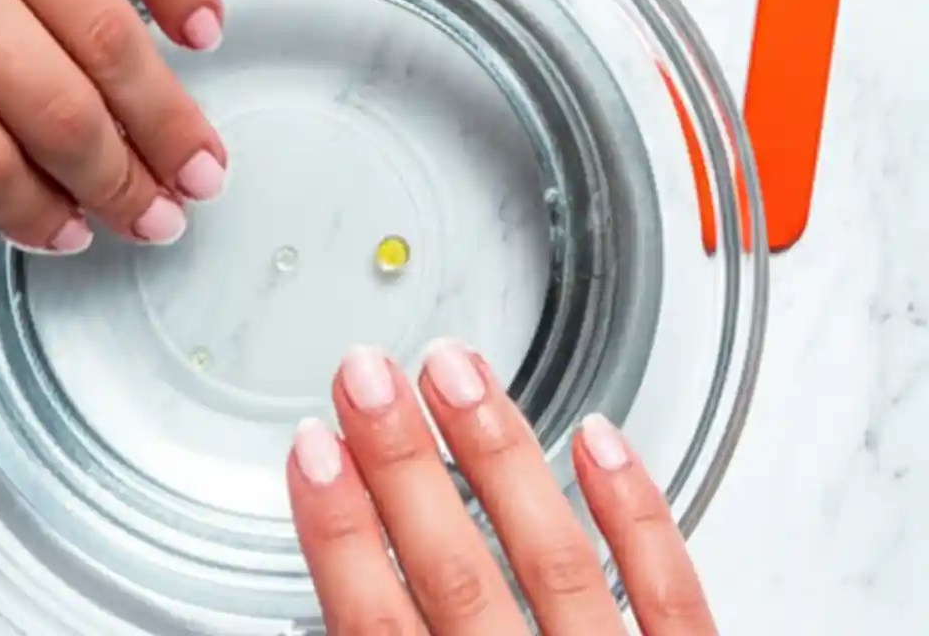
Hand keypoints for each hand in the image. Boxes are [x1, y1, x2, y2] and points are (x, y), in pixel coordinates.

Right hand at [288, 340, 717, 634]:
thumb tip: (339, 587)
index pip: (376, 625)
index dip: (338, 531)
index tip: (310, 449)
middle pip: (454, 573)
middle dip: (401, 463)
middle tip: (366, 375)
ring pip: (552, 562)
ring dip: (497, 455)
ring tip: (454, 370)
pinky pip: (670, 594)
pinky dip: (634, 512)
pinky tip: (597, 439)